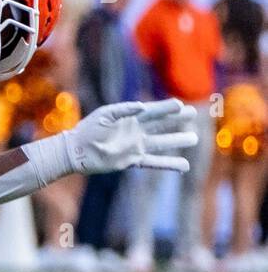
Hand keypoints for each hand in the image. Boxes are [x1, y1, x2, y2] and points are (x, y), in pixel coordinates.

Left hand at [65, 99, 198, 174]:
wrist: (76, 151)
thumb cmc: (88, 129)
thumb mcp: (104, 115)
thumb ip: (123, 109)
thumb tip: (142, 106)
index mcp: (129, 117)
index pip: (153, 111)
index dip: (166, 108)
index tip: (180, 105)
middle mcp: (135, 130)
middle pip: (161, 124)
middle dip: (177, 120)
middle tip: (194, 114)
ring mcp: (135, 146)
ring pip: (161, 143)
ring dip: (177, 140)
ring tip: (194, 138)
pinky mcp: (131, 160)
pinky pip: (153, 162)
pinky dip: (168, 164)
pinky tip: (184, 165)